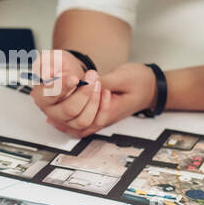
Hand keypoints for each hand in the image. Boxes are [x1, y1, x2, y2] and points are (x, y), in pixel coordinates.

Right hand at [30, 48, 98, 128]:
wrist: (73, 75)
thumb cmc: (61, 67)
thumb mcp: (52, 58)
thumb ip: (46, 63)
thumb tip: (47, 73)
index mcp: (41, 97)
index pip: (50, 95)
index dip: (63, 87)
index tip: (75, 78)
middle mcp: (53, 113)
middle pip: (68, 110)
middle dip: (83, 93)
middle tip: (92, 75)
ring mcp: (67, 121)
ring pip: (82, 120)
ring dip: (94, 101)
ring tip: (97, 83)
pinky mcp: (82, 125)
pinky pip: (96, 122)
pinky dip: (103, 108)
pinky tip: (105, 93)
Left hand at [41, 61, 156, 137]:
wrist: (151, 88)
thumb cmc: (140, 81)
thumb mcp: (123, 76)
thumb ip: (105, 81)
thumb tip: (87, 82)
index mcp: (110, 111)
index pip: (85, 113)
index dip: (76, 97)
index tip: (76, 81)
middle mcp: (104, 119)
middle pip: (77, 123)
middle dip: (70, 104)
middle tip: (68, 87)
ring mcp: (101, 120)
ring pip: (77, 128)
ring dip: (64, 118)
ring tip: (52, 107)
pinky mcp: (99, 117)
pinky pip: (80, 127)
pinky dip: (66, 124)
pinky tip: (55, 120)